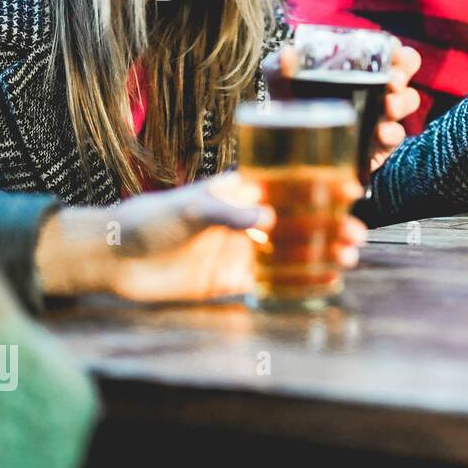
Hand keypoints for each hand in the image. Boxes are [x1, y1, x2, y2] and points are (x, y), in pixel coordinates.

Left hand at [37, 174, 366, 302]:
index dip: (322, 186)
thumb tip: (268, 220)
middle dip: (331, 225)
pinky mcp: (232, 281)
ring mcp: (243, 251)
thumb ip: (227, 213)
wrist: (112, 260)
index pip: (289, 185)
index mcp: (240, 193)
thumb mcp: (188, 208)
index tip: (351, 188)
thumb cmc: (147, 220)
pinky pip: (275, 282)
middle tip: (355, 233)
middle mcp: (248, 221)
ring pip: (294, 252)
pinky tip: (326, 282)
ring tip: (348, 257)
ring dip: (323, 253)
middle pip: (300, 221)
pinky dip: (302, 283)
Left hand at [262, 42, 422, 174]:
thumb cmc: (291, 106)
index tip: (391, 50)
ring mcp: (381, 116)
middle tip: (392, 79)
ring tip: (389, 105)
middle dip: (405, 70)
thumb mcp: (281, 84)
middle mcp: (376, 87)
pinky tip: (380, 133)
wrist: (288, 149)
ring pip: (409, 101)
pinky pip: (397, 136)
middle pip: (407, 70)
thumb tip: (288, 54)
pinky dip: (393, 133)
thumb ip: (280, 67)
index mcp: (360, 67)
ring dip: (404, 101)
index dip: (396, 48)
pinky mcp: (380, 145)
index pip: (389, 51)